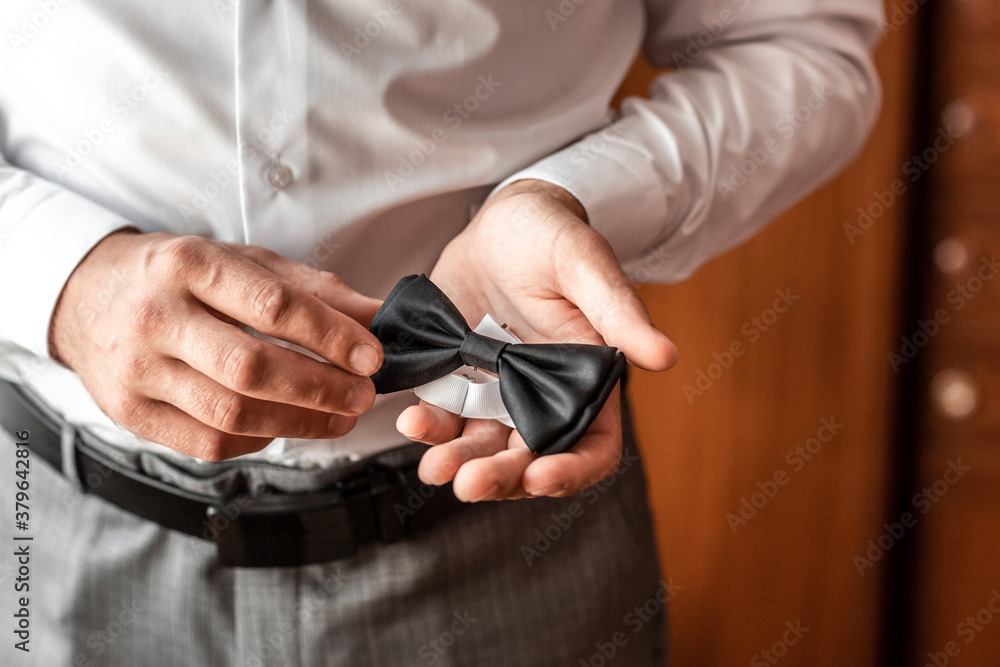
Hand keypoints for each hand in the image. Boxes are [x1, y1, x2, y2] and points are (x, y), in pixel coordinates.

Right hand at [50, 231, 382, 460]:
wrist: (85, 297)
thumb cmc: (178, 277)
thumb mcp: (241, 262)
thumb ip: (311, 289)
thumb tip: (379, 316)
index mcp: (188, 265)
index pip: (271, 305)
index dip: (330, 336)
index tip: (372, 356)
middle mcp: (156, 316)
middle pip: (251, 367)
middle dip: (320, 388)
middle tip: (362, 395)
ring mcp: (137, 370)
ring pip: (231, 413)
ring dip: (299, 422)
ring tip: (339, 418)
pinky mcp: (130, 414)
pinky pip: (208, 442)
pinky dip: (258, 440)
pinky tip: (285, 426)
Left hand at [397, 179, 676, 500]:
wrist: (499, 222)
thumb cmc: (552, 235)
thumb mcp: (585, 264)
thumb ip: (618, 311)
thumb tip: (666, 356)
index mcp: (590, 380)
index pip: (593, 447)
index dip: (572, 471)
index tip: (540, 477)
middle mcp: (546, 398)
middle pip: (530, 458)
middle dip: (501, 477)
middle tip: (467, 483)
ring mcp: (499, 393)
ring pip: (483, 446)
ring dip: (459, 461)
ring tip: (432, 467)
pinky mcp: (460, 381)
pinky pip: (446, 414)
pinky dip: (430, 425)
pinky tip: (411, 418)